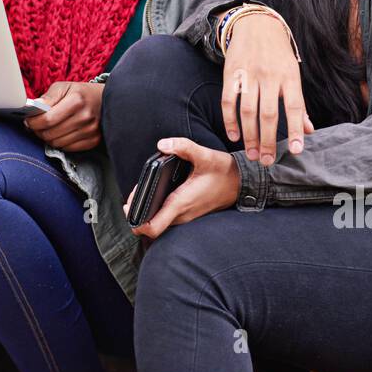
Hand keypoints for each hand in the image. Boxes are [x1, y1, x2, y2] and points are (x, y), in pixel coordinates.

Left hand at [24, 81, 103, 151]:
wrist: (106, 100)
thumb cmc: (80, 93)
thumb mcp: (64, 87)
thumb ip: (48, 97)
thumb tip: (32, 108)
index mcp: (76, 101)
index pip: (47, 119)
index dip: (33, 122)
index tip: (28, 120)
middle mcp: (85, 117)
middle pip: (51, 134)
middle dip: (38, 131)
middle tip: (36, 126)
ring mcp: (90, 130)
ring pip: (57, 143)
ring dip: (48, 138)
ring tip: (47, 129)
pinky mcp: (94, 140)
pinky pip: (68, 149)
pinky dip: (60, 143)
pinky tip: (60, 134)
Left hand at [121, 137, 239, 239]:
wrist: (243, 183)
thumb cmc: (224, 171)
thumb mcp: (204, 155)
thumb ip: (183, 146)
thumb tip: (162, 144)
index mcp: (181, 203)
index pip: (152, 227)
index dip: (136, 222)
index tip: (128, 209)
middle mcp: (183, 214)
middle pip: (151, 227)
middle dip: (138, 214)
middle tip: (134, 195)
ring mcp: (187, 217)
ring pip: (160, 223)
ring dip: (148, 212)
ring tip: (143, 193)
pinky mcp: (190, 214)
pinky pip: (168, 219)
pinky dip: (158, 210)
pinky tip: (157, 194)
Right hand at [223, 11, 313, 163]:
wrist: (256, 24)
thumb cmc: (278, 54)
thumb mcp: (293, 73)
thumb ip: (300, 103)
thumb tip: (309, 131)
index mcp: (290, 76)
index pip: (296, 107)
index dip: (296, 129)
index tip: (296, 150)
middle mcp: (270, 76)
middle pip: (269, 114)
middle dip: (268, 141)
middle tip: (267, 160)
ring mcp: (249, 74)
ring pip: (248, 111)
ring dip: (249, 136)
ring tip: (252, 154)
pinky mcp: (231, 74)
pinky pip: (229, 101)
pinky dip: (230, 121)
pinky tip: (234, 135)